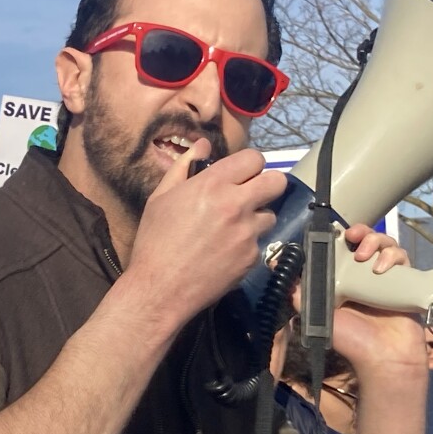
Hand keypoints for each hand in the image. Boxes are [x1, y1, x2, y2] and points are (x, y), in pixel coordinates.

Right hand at [124, 143, 285, 325]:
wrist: (160, 288)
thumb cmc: (155, 241)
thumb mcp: (161, 198)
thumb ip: (184, 167)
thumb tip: (203, 144)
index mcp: (213, 184)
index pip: (254, 158)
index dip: (248, 165)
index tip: (239, 175)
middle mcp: (236, 204)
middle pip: (277, 181)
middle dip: (266, 185)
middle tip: (249, 195)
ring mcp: (248, 233)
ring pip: (270, 214)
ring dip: (256, 218)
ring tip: (232, 229)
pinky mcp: (252, 257)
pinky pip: (258, 243)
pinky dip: (246, 245)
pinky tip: (224, 253)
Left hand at [292, 224, 425, 373]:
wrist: (384, 358)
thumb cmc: (350, 339)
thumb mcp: (316, 315)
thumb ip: (299, 293)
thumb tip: (278, 267)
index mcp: (343, 278)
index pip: (342, 247)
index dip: (340, 235)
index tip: (334, 232)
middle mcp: (364, 274)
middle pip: (366, 239)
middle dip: (360, 231)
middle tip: (353, 236)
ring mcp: (386, 276)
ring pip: (385, 243)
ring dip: (376, 240)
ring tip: (366, 256)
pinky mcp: (405, 281)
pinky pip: (402, 258)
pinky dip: (393, 256)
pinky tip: (382, 268)